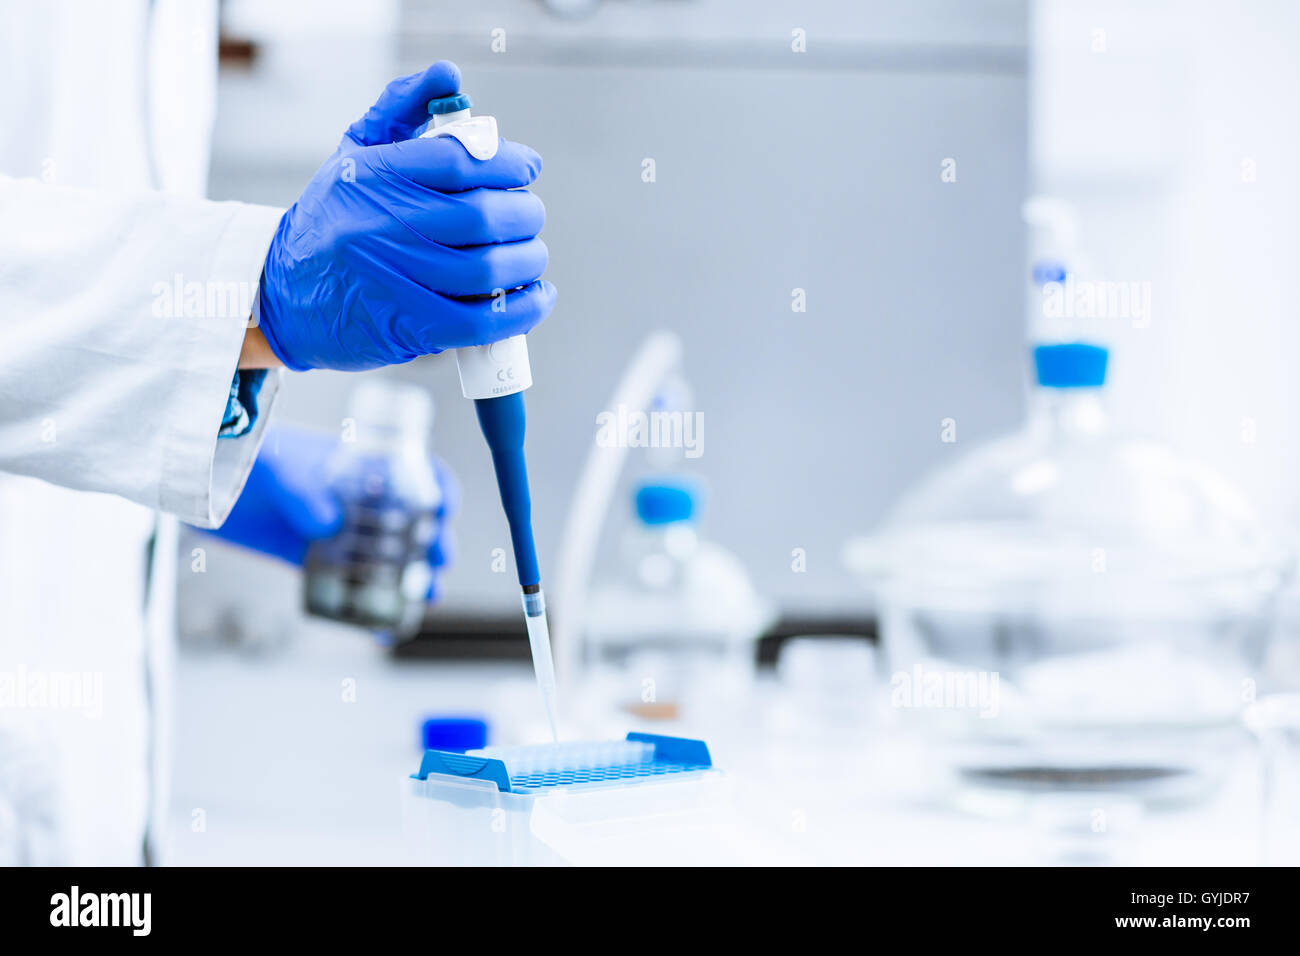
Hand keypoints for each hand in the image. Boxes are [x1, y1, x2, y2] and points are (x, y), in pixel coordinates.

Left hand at [209, 424, 457, 600]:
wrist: (209, 480)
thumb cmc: (253, 459)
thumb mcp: (282, 469)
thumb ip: (302, 493)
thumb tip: (326, 526)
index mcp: (365, 466)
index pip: (418, 473)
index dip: (438, 490)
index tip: (443, 510)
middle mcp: (362, 501)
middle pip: (414, 523)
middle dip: (435, 543)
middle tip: (438, 562)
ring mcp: (342, 534)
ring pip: (390, 561)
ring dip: (413, 581)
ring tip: (426, 598)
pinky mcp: (316, 562)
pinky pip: (350, 589)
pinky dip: (368, 613)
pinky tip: (383, 632)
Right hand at [256, 61, 556, 371]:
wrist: (282, 295)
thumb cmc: (334, 218)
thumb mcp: (356, 154)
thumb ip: (402, 108)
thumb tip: (450, 76)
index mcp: (373, 175)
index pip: (459, 160)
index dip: (507, 163)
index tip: (527, 168)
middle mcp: (381, 224)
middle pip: (482, 215)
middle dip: (524, 215)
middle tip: (530, 216)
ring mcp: (394, 278)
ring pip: (487, 269)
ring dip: (528, 262)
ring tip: (531, 256)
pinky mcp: (406, 326)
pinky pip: (479, 320)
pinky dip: (521, 310)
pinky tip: (534, 296)